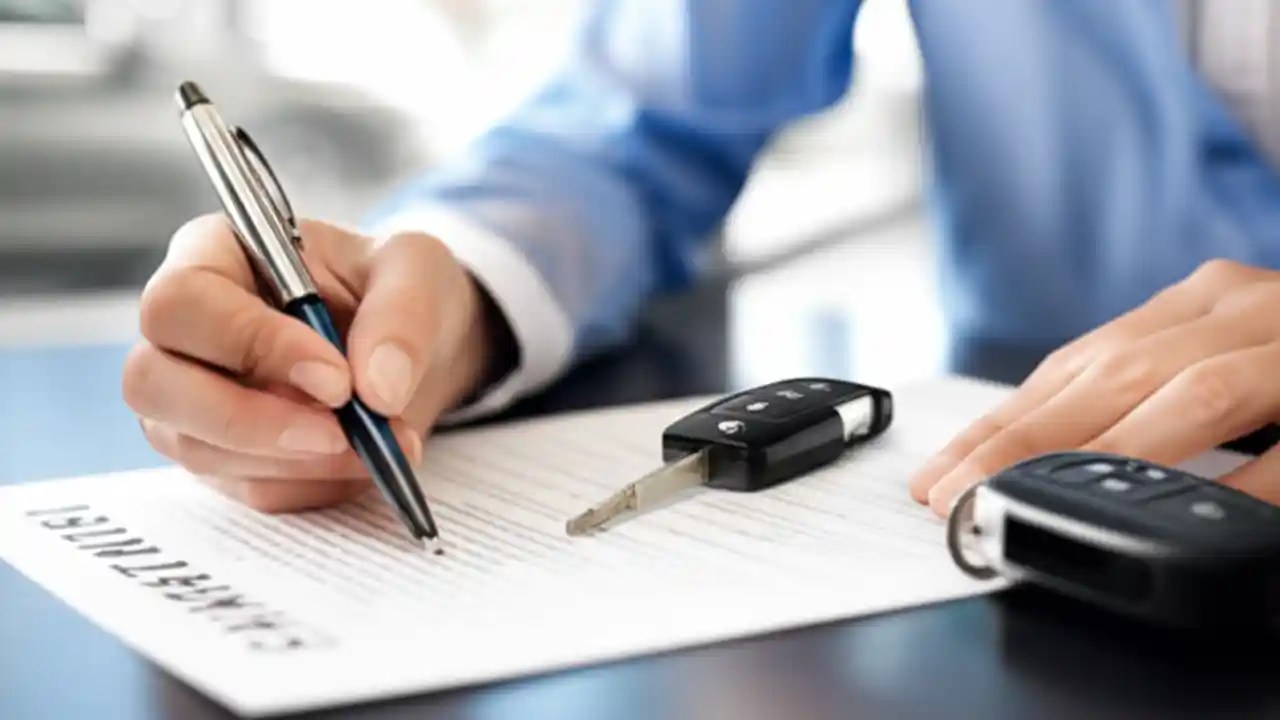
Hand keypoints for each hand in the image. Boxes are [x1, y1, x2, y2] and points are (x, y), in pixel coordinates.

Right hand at [124, 215, 499, 511]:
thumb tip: (378, 389)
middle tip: (339, 433)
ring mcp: (192, 398)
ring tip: (377, 446)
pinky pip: (247, 488)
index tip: (336, 381)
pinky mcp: (224, 454)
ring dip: (292, 462)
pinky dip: (312, 485)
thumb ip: (402, 315)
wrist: (417, 343)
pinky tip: (363, 462)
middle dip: (248, 421)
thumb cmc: (397, 285)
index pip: (185, 301)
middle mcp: (184, 329)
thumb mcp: (417, 270)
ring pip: (196, 448)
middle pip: (152, 383)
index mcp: (214, 254)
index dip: (250, 345)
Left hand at [910, 259, 1279, 516]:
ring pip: (1197, 391)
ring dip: (1110, 455)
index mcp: (1198, 304)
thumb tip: (1050, 459)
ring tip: (1041, 498)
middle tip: (960, 492)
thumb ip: (1154, 396)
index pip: (1076, 362)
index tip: (940, 473)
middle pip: (1114, 372)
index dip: (1002, 421)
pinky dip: (1250, 480)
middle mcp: (1242, 306)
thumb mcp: (1223, 362)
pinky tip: (1201, 515)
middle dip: (1025, 439)